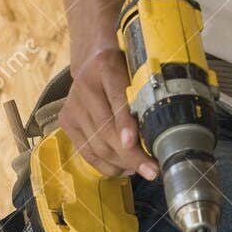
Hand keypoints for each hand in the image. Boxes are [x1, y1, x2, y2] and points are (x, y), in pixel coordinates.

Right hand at [62, 46, 158, 180]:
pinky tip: (124, 169)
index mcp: (106, 66)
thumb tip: (166, 131)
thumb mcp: (137, 70)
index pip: (116, 99)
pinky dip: (107, 165)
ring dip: (122, 164)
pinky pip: (87, 152)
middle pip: (106, 129)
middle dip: (131, 155)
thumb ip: (147, 94)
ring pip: (97, 145)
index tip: (132, 143)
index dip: (124, 123)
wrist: (93, 60)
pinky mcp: (66, 121)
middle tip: (153, 170)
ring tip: (143, 169)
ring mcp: (72, 105)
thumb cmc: (124, 68)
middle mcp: (84, 85)